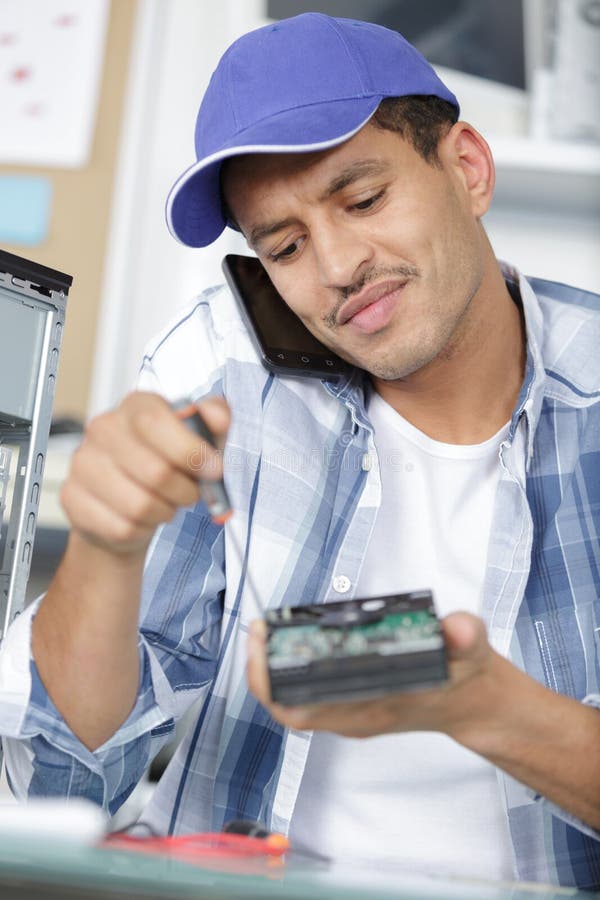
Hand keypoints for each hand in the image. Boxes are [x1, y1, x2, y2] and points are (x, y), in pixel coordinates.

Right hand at [60, 391, 230, 555]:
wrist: (125, 499)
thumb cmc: (166, 463)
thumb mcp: (200, 437)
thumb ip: (215, 420)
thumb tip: (218, 417)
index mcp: (135, 406)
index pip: (155, 422)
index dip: (190, 450)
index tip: (214, 469)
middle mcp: (103, 429)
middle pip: (155, 471)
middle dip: (185, 490)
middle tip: (190, 493)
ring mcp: (83, 463)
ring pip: (140, 505)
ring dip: (165, 512)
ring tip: (165, 504)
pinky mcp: (73, 498)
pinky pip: (122, 527)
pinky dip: (142, 530)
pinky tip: (142, 518)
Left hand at [247, 611, 500, 739]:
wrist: (475, 702)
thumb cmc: (467, 679)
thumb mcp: (472, 651)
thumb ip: (465, 637)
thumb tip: (457, 629)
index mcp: (377, 708)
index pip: (308, 711)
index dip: (274, 685)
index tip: (261, 650)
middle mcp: (357, 715)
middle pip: (291, 706)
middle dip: (264, 670)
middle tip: (258, 629)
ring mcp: (353, 710)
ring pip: (296, 700)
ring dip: (274, 669)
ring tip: (266, 632)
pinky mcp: (354, 700)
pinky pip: (309, 692)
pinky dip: (292, 669)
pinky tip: (289, 640)